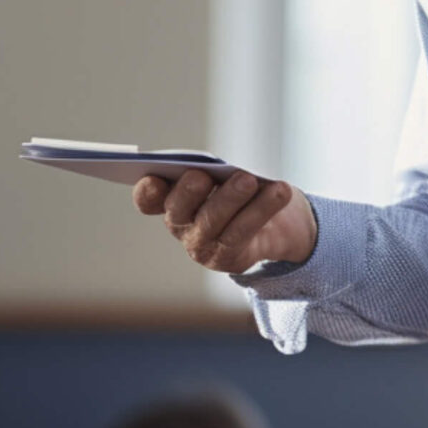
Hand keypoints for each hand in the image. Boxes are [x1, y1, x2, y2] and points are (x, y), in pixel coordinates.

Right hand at [134, 170, 317, 274]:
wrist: (277, 223)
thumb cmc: (242, 189)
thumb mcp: (229, 175)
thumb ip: (220, 172)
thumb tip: (229, 169)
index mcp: (171, 197)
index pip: (148, 198)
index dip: (147, 190)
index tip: (155, 177)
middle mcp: (180, 224)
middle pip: (178, 209)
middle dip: (188, 191)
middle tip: (203, 176)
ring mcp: (201, 244)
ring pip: (212, 220)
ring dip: (230, 198)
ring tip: (248, 180)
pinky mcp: (227, 257)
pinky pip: (243, 231)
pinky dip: (262, 208)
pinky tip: (279, 191)